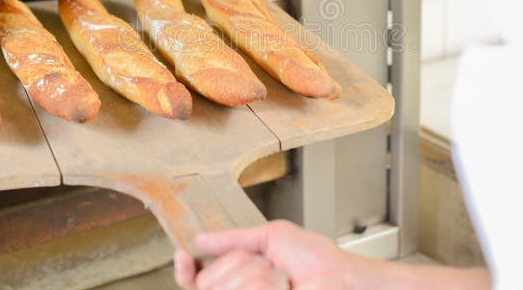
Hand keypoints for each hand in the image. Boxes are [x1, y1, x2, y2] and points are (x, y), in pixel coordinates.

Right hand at [174, 220, 367, 289]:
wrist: (339, 280)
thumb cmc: (316, 260)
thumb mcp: (270, 237)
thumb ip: (232, 239)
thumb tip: (200, 239)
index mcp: (241, 276)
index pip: (199, 281)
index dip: (185, 272)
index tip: (182, 256)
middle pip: (208, 282)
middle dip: (237, 266)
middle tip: (268, 267)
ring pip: (222, 288)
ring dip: (256, 277)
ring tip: (281, 280)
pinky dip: (263, 285)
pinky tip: (283, 287)